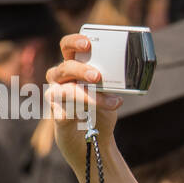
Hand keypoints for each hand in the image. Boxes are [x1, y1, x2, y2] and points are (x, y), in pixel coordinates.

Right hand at [45, 33, 122, 176]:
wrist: (93, 140)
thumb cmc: (99, 111)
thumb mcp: (110, 94)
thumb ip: (113, 84)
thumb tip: (127, 77)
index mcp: (72, 68)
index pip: (67, 48)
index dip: (73, 42)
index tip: (87, 44)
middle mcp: (60, 80)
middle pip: (64, 68)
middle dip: (81, 70)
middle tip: (97, 77)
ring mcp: (56, 98)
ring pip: (64, 91)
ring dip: (87, 96)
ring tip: (109, 103)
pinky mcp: (57, 117)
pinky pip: (62, 112)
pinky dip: (77, 113)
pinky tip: (87, 117)